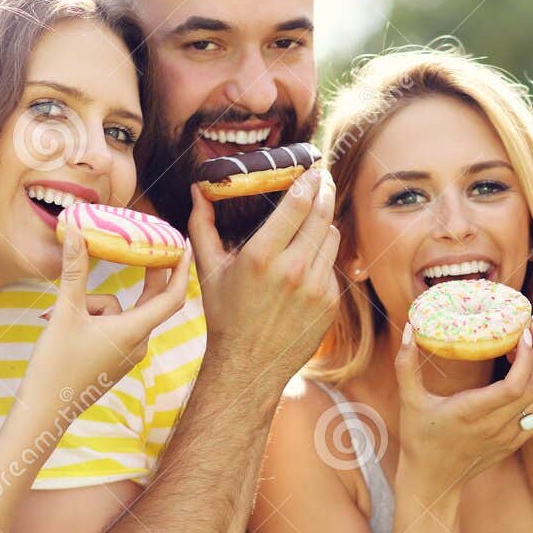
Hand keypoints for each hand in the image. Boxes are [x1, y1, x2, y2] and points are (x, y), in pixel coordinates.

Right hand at [22, 232, 190, 420]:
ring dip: (98, 305)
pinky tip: (69, 330)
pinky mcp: (115, 361)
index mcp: (135, 332)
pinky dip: (97, 319)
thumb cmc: (55, 366)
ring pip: (121, 313)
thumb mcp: (64, 313)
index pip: (173, 297)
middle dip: (146, 275)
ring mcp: (128, 355)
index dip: (182, 270)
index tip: (184, 247)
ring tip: (62, 318)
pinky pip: (114, 328)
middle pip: (150, 301)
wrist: (44, 412)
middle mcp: (139, 344)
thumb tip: (78, 233)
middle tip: (144, 248)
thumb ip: (75, 271)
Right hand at [188, 167, 341, 393]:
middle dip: (324, 190)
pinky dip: (322, 255)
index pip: (298, 204)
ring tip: (315, 214)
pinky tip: (308, 255)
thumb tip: (199, 189)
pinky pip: (332, 265)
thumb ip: (202, 225)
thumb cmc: (225, 315)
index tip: (312, 168)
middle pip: (322, 214)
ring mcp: (316, 287)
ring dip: (324, 221)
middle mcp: (293, 270)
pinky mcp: (330, 302)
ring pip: (332, 236)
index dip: (309, 180)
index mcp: (261, 256)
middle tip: (323, 177)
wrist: (249, 365)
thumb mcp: (208, 270)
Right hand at [393, 316, 532, 505]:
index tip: (522, 332)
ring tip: (530, 345)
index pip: (515, 385)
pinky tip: (532, 375)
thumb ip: (406, 364)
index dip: (526, 356)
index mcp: (472, 413)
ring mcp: (509, 436)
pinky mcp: (514, 443)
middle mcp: (496, 426)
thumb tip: (408, 328)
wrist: (432, 481)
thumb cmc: (419, 439)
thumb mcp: (409, 401)